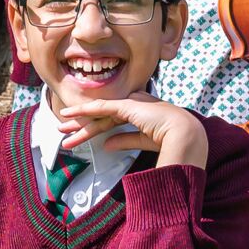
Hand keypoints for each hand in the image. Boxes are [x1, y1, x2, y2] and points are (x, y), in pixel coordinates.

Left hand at [55, 92, 208, 170]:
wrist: (186, 136)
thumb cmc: (173, 140)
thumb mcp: (144, 142)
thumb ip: (125, 141)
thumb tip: (107, 145)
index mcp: (140, 114)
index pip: (112, 120)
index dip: (95, 128)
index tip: (81, 135)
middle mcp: (134, 106)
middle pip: (102, 116)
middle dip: (83, 125)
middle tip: (65, 132)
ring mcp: (131, 104)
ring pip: (99, 113)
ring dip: (79, 122)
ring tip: (62, 130)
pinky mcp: (128, 106)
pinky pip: (102, 108)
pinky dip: (85, 110)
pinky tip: (71, 114)